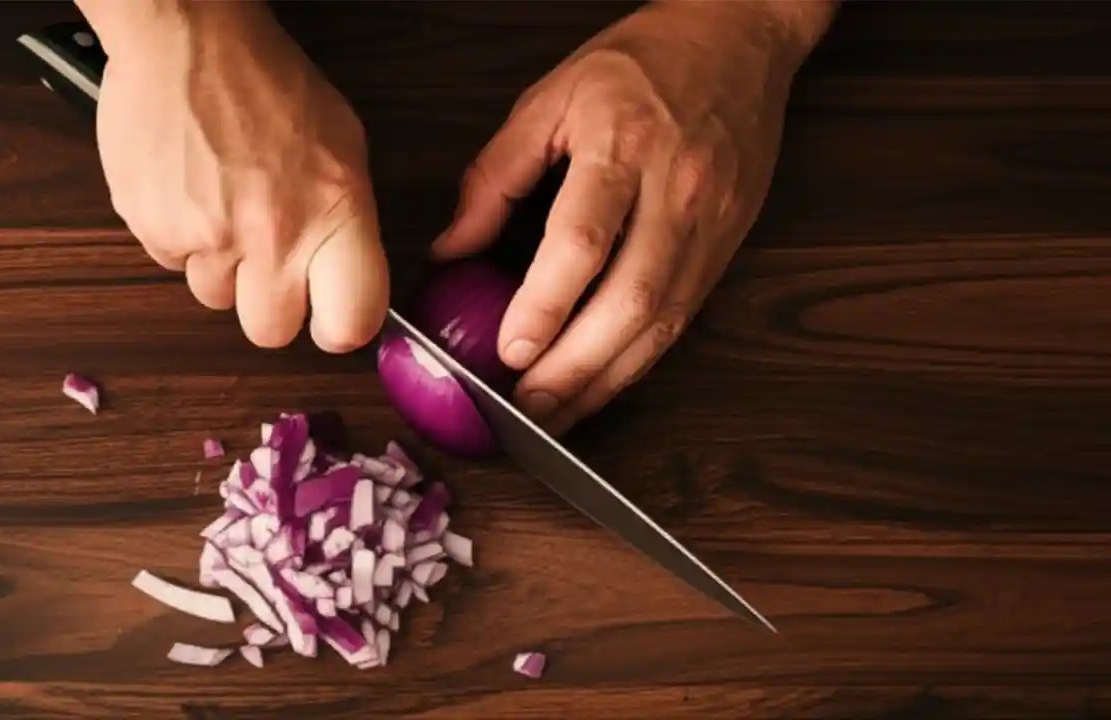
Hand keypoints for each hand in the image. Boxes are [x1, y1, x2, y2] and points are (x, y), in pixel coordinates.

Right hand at [86, 1, 387, 350]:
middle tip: (269, 262)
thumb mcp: (343, 149)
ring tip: (224, 205)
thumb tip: (348, 281)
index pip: (349, 323)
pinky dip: (179, 238)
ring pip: (214, 299)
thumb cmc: (270, 86)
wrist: (188, 40)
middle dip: (270, 307)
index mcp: (333, 215)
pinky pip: (170, 263)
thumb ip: (346, 222)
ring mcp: (206, 237)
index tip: (332, 317)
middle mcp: (272, 236)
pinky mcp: (151, 228)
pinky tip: (190, 190)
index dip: (339, 327)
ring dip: (221, 266)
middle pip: (270, 333)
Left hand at [432, 1, 834, 431]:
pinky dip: (639, 361)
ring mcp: (709, 222)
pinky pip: (683, 317)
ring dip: (609, 379)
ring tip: (559, 416)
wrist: (737, 38)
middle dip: (577, 366)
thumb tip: (452, 249)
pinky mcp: (726, 244)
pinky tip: (602, 385)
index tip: (508, 350)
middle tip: (528, 407)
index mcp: (623, 143)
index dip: (546, 304)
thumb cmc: (639, 64)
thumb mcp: (550, 98)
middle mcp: (675, 189)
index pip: (584, 239)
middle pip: (632, 298)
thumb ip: (495, 176)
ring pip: (664, 321)